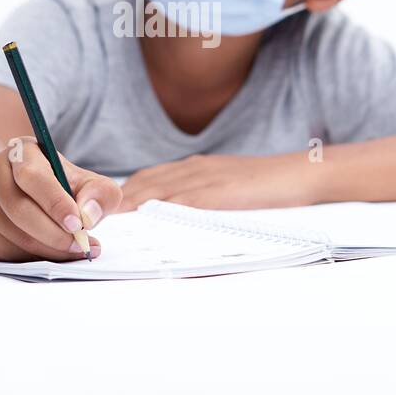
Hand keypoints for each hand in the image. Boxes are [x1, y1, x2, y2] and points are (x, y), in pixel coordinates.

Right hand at [0, 136, 121, 262]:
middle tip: (81, 244)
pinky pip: (8, 253)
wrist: (31, 192)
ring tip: (76, 250)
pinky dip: (36, 259)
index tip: (77, 224)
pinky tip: (55, 253)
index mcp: (21, 152)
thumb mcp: (89, 182)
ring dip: (50, 250)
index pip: (32, 176)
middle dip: (55, 234)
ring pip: (14, 235)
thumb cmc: (64, 185)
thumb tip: (87, 214)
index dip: (55, 203)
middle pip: (20, 210)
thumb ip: (100, 193)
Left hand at [118, 153, 315, 211]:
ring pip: (158, 191)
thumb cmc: (267, 185)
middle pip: (144, 184)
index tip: (100, 210)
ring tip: (109, 225)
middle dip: (117, 203)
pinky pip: (186, 202)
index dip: (122, 196)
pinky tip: (149, 223)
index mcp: (193, 168)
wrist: (302, 173)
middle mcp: (194, 169)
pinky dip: (163, 212)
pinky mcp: (221, 190)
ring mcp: (207, 178)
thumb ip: (199, 199)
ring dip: (131, 208)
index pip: (146, 180)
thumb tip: (172, 218)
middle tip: (93, 220)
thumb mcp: (226, 188)